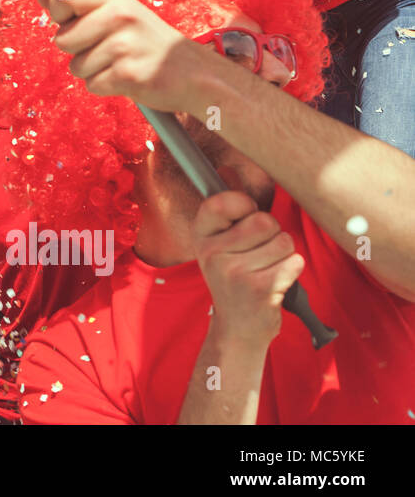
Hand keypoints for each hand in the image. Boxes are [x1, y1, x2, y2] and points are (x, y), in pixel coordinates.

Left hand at [39, 0, 206, 112]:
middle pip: (62, 39)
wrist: (194, 72)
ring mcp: (123, 46)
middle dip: (77, 50)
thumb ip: (82, 3)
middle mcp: (118, 16)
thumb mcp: (119, 11)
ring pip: (76, 66)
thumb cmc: (149, 41)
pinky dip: (105, 86)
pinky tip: (127, 77)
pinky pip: (92, 85)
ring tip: (120, 62)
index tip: (69, 18)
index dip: (57, 10)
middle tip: (106, 47)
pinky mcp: (127, 75)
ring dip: (93, 70)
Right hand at [193, 190, 304, 343]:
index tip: (244, 219)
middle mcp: (212, 252)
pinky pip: (294, 263)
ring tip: (267, 270)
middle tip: (260, 253)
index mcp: (201, 236)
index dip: (244, 205)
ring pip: (283, 242)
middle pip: (264, 220)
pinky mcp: (259, 289)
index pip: (221, 201)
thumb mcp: (220, 244)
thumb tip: (227, 169)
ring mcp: (234, 272)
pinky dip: (292, 271)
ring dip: (284, 256)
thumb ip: (228, 210)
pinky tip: (275, 284)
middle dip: (272, 234)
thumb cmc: (235, 278)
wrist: (238, 327)